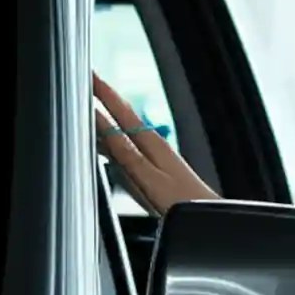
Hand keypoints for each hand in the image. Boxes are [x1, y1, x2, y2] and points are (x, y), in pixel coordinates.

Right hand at [93, 73, 219, 214]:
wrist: (205, 218)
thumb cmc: (180, 202)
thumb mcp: (148, 179)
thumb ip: (126, 154)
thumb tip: (106, 130)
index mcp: (152, 144)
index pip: (122, 111)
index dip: (104, 94)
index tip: (89, 76)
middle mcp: (155, 145)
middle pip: (125, 115)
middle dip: (107, 97)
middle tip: (89, 80)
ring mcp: (158, 156)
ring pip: (127, 129)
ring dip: (110, 116)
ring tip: (93, 103)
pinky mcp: (159, 168)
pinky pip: (132, 145)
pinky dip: (116, 137)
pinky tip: (111, 142)